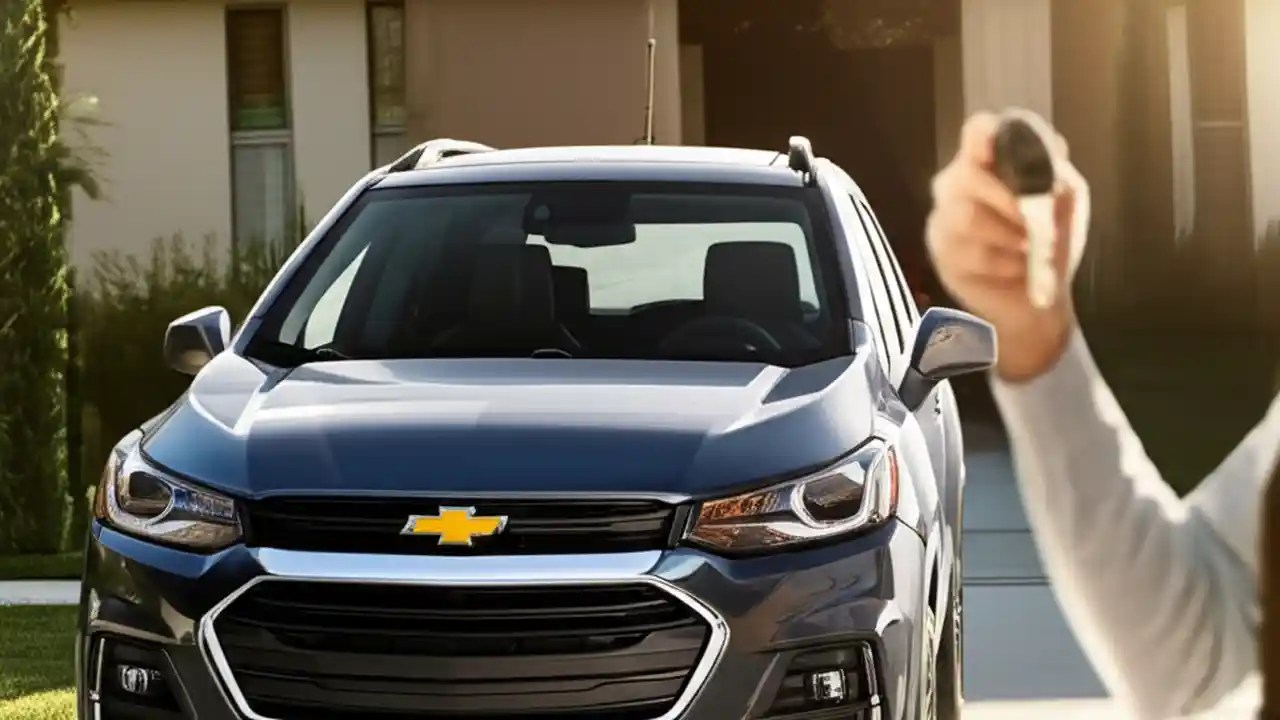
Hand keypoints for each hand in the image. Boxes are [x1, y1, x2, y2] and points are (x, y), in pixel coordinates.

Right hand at [926, 112, 1080, 382]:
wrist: (1039, 299)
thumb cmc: (1051, 241)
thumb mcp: (1067, 202)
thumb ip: (1057, 173)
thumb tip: (1051, 150)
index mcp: (989, 161)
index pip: (976, 131)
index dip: (986, 135)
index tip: (1002, 151)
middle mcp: (957, 183)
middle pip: (965, 176)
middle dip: (1006, 200)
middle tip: (1033, 221)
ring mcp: (943, 219)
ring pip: (965, 216)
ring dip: (1006, 235)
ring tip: (1028, 248)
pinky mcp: (940, 253)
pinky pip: (968, 252)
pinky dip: (1001, 262)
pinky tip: (1014, 268)